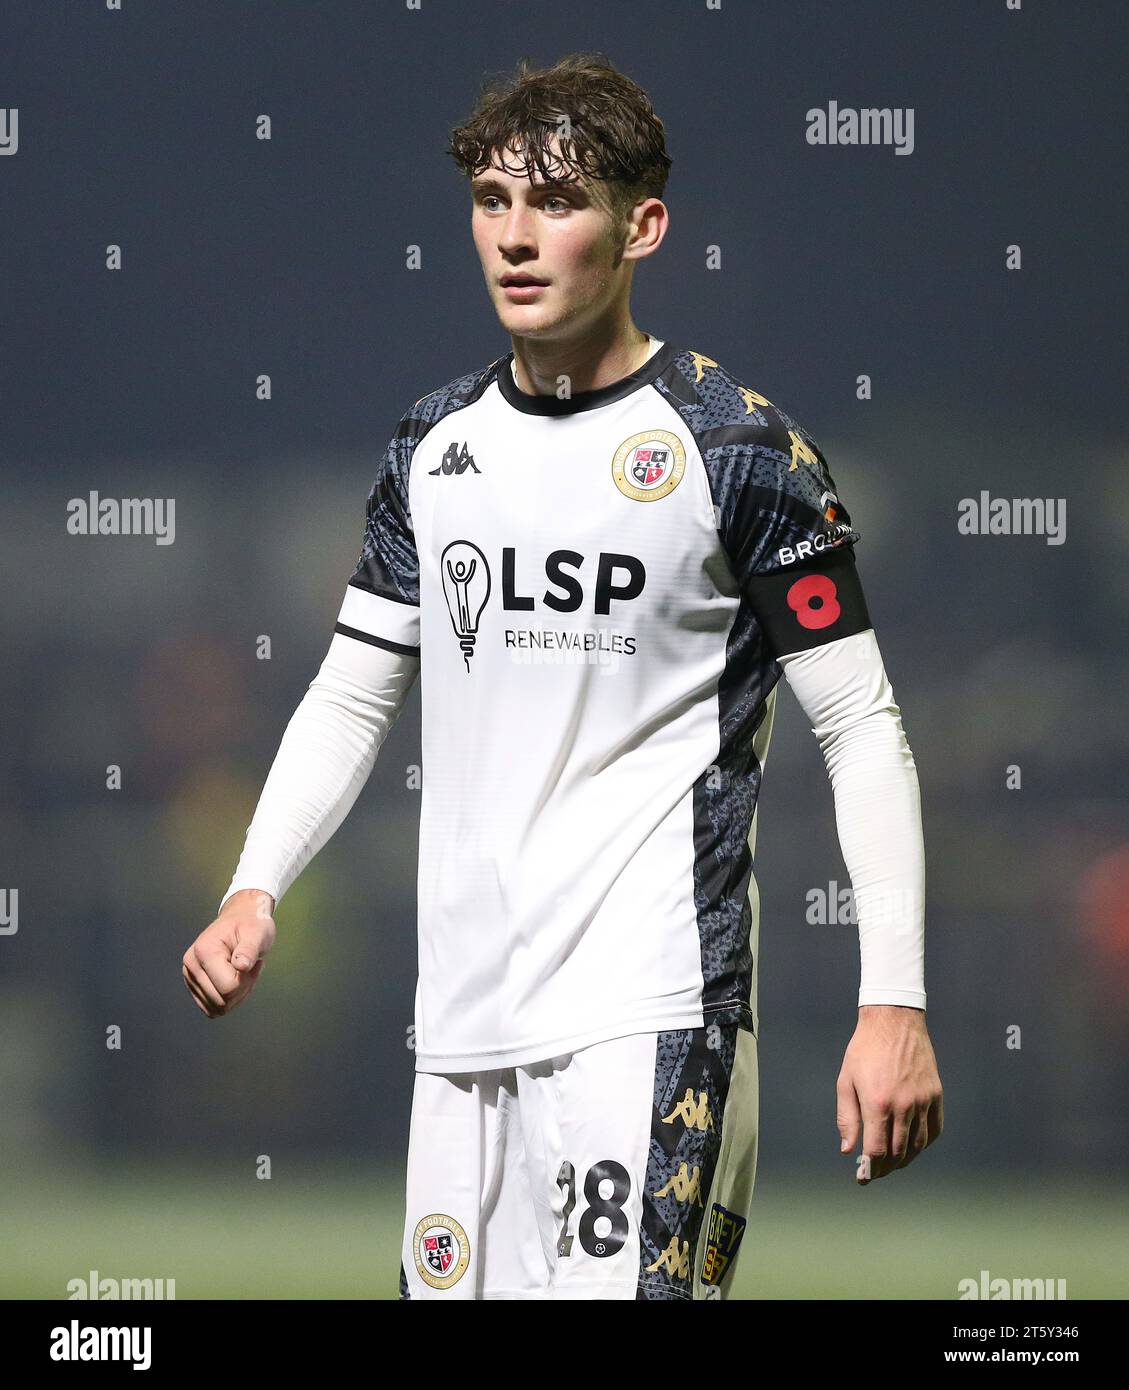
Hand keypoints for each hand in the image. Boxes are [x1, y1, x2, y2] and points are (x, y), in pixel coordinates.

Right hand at [182, 889, 276, 1018]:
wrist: (241, 918)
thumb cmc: (251, 924)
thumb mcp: (257, 933)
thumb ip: (250, 949)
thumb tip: (241, 966)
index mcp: (204, 951)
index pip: (228, 987)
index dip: (247, 981)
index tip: (254, 963)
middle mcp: (190, 965)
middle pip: (221, 1001)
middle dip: (243, 989)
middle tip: (251, 967)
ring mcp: (189, 976)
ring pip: (217, 1008)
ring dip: (237, 995)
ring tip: (243, 971)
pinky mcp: (193, 985)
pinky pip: (212, 1008)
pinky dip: (229, 999)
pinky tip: (236, 979)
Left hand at [836, 1005, 942, 1183]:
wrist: (893, 1020)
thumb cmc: (864, 1050)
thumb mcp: (846, 1081)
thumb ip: (847, 1117)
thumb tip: (848, 1149)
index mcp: (877, 1103)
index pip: (877, 1150)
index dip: (870, 1169)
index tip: (863, 1177)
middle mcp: (903, 1105)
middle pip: (898, 1152)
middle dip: (885, 1168)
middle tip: (875, 1173)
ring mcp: (923, 1101)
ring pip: (918, 1145)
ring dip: (905, 1160)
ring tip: (892, 1164)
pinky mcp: (936, 1095)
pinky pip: (934, 1130)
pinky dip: (924, 1144)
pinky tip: (913, 1147)